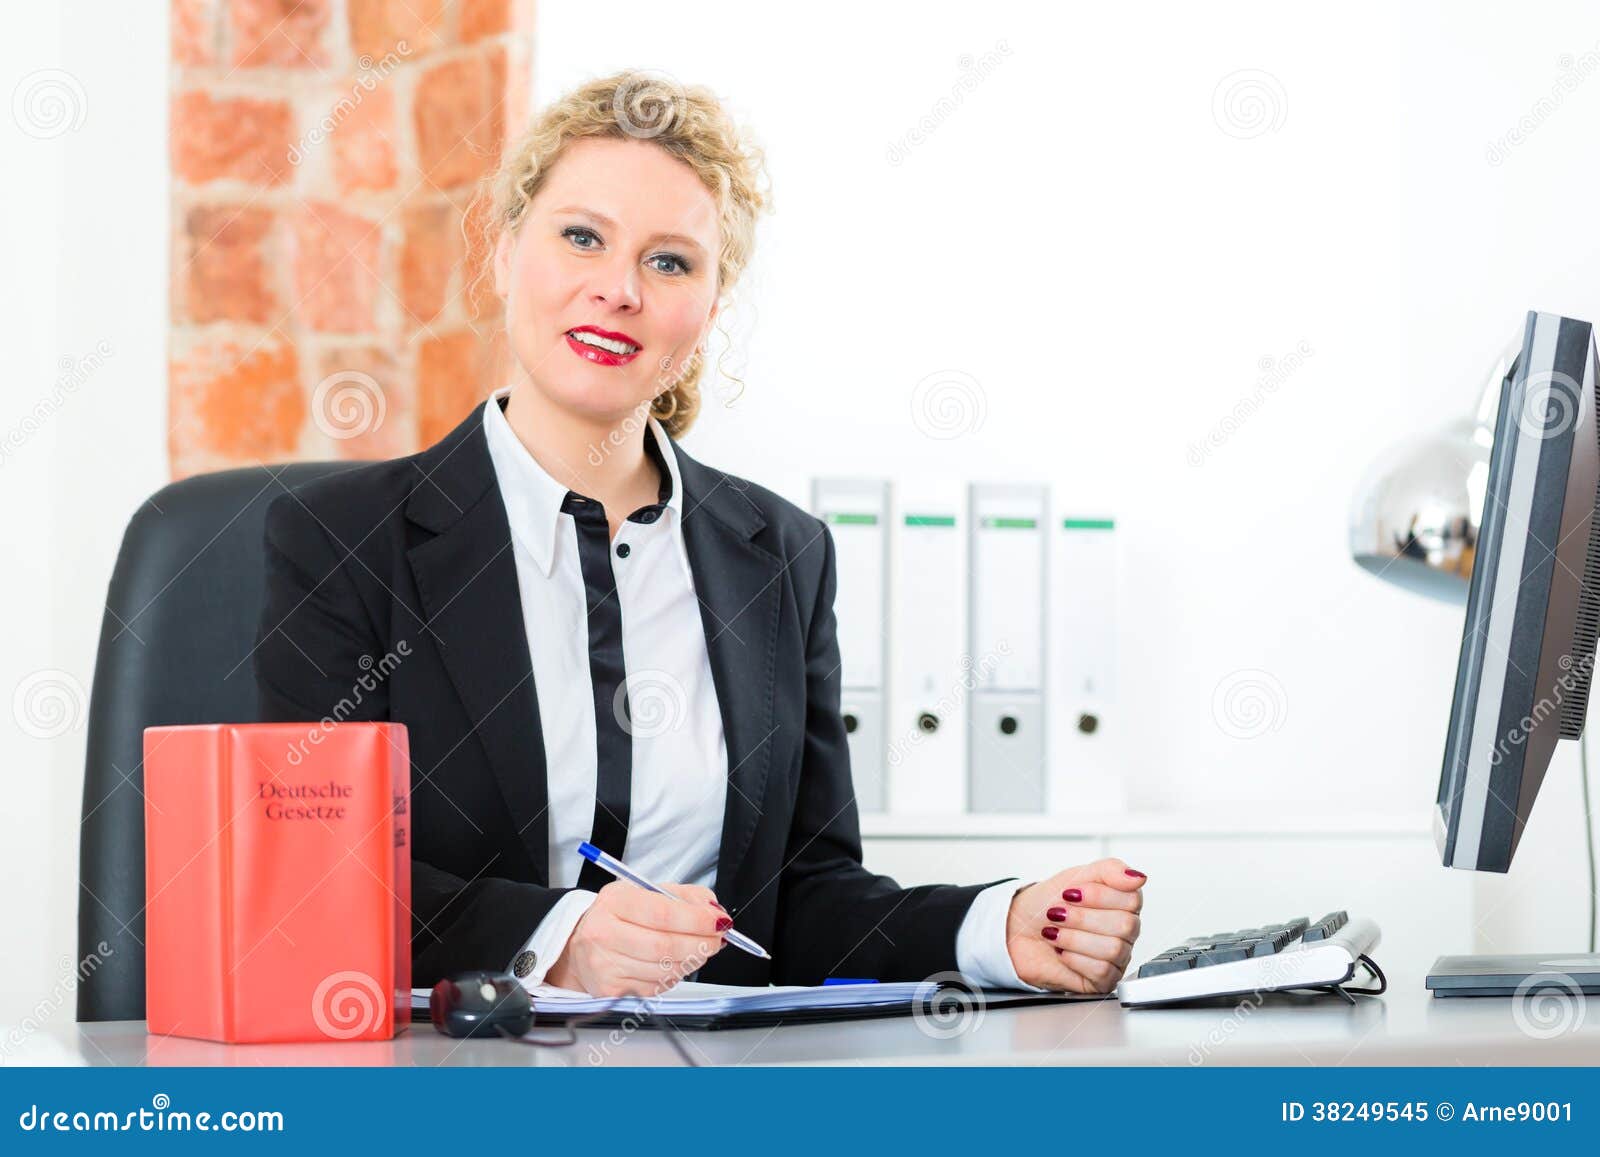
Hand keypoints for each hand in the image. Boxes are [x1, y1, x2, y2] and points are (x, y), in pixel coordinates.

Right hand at [544, 881, 730, 996]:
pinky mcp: (610, 991)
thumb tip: (715, 912)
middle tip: (717, 939)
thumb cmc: (618, 916)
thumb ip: (685, 897)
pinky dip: (673, 976)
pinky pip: (656, 987)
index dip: (697, 920)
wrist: (579, 944)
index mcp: (615, 901)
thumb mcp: (647, 892)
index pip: (663, 913)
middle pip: (665, 947)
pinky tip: (672, 964)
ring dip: (691, 961)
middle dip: (701, 944)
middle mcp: (603, 933)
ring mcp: (605, 965)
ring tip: (696, 950)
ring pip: (664, 970)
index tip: (719, 922)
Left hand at [1003, 858, 1145, 993]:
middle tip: (1058, 913)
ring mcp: (1115, 957)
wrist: (1016, 930)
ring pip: (1113, 948)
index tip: (1070, 893)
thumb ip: (1110, 870)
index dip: (1098, 895)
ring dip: (1075, 938)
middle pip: (1125, 925)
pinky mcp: (1102, 981)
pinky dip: (1075, 958)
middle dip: (1082, 917)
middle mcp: (1123, 932)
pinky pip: (1102, 971)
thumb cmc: (1044, 905)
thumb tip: (1138, 878)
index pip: (1133, 899)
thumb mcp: (1074, 876)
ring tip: (1055, 933)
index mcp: (1121, 904)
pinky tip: (1062, 952)